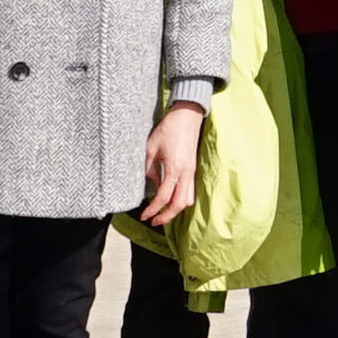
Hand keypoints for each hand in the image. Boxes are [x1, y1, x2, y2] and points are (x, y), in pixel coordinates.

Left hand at [139, 99, 204, 226]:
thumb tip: (150, 183)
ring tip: (162, 213)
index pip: (163, 197)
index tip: (144, 216)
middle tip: (153, 221)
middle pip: (179, 204)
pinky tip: (171, 199)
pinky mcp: (193, 169)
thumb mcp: (151, 148)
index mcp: (174, 168)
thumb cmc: (168, 129)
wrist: (187, 116)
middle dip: (166, 217)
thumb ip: (149, 169)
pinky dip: (181, 200)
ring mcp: (192, 172)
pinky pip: (190, 191)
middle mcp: (186, 173)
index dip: (153, 210)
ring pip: (187, 200)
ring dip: (175, 210)